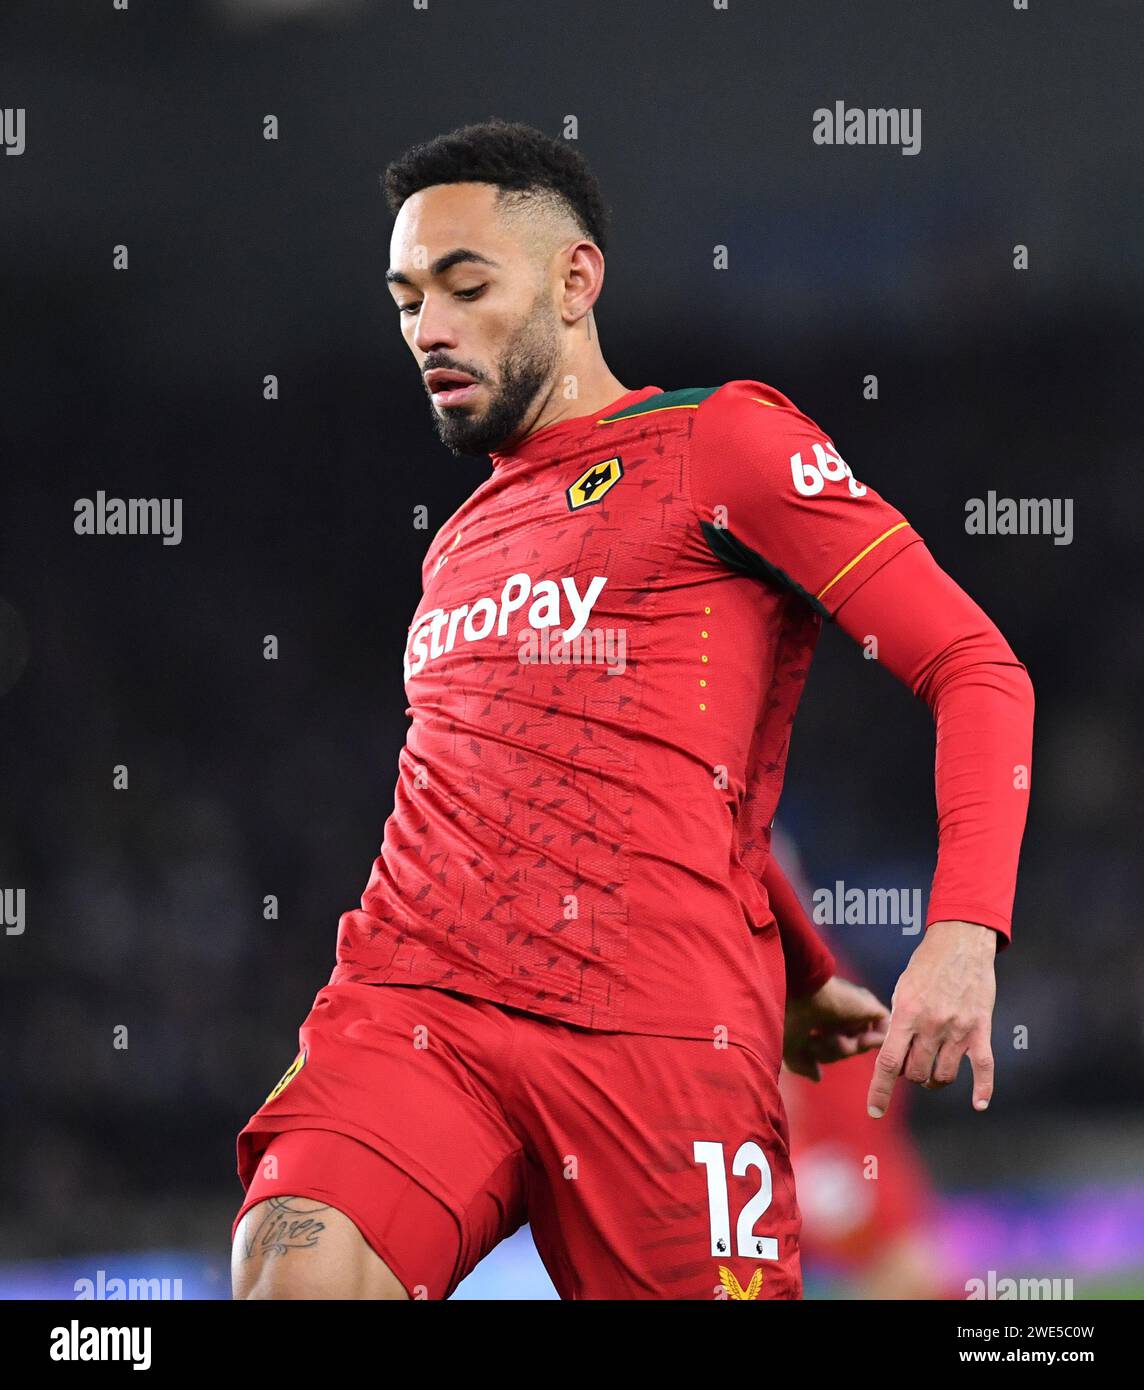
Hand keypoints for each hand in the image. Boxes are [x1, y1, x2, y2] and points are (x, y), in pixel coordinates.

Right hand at [783, 975, 890, 1081]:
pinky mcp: (870, 1007)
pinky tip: (857, 1039)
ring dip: (846, 1049)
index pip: (829, 1047)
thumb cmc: (788, 1016)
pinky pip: (883, 1034)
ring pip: (861, 1044)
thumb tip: (818, 1076)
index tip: (806, 1047)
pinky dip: (873, 1042)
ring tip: (833, 1038)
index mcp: (820, 1017)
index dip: (820, 1054)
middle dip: (831, 1053)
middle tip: (817, 1042)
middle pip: (846, 1048)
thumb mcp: (790, 1047)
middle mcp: (838, 1012)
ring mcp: (854, 1010)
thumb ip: (803, 1064)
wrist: (799, 990)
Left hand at [867, 920, 997, 1117]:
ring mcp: (958, 1029)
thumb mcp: (902, 991)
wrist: (961, 942)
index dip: (880, 1090)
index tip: (875, 1111)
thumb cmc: (925, 966)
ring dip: (935, 1079)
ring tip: (932, 1069)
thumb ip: (898, 1025)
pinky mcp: (981, 1029)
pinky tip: (979, 1103)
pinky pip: (984, 1068)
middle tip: (911, 1063)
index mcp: (906, 1014)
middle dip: (910, 1075)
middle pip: (916, 1073)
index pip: (888, 1062)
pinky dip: (983, 1089)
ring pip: (944, 1076)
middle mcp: (931, 1025)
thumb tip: (893, 1058)